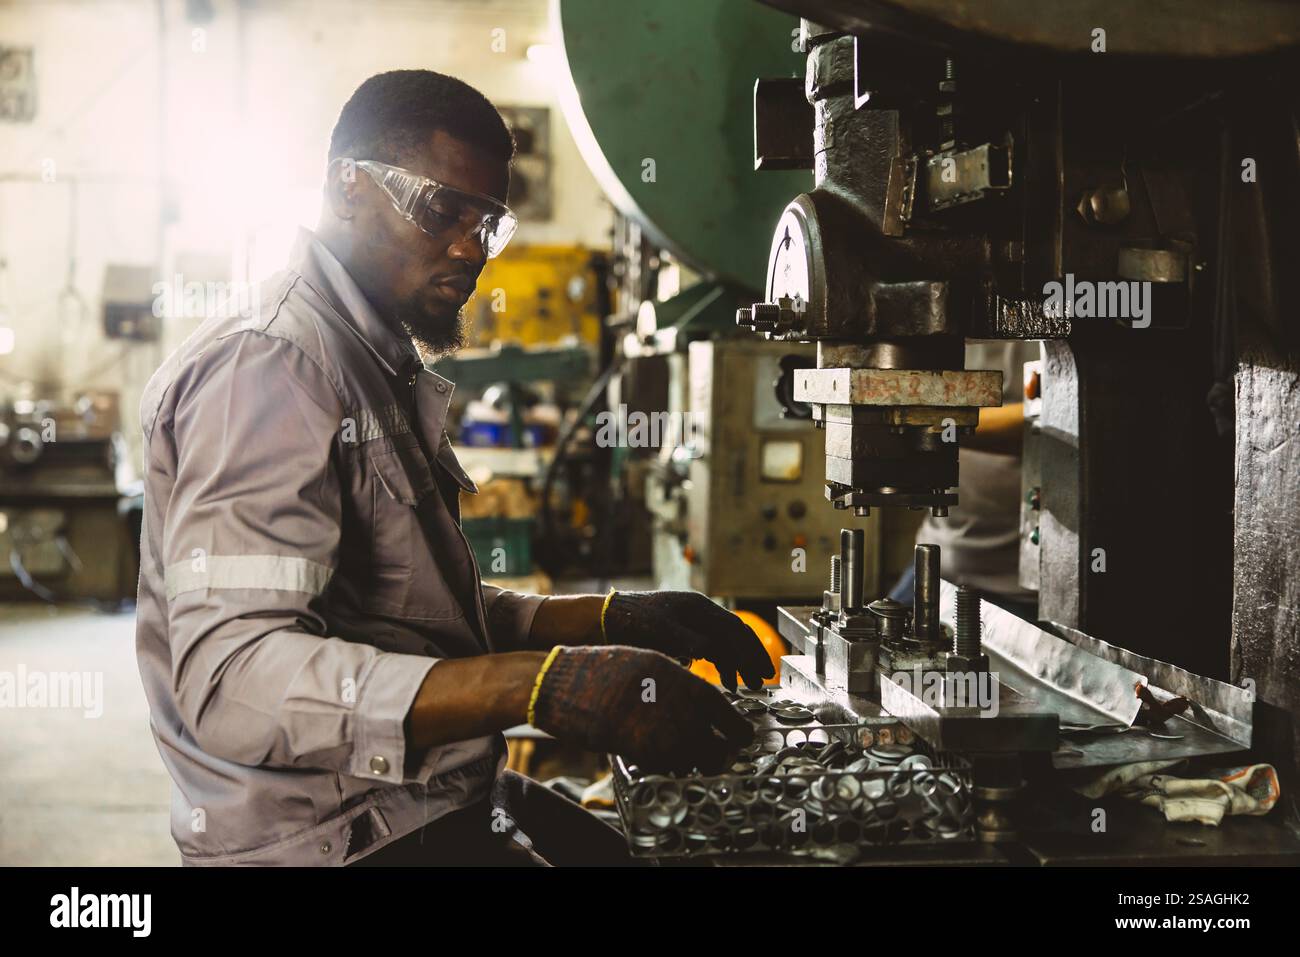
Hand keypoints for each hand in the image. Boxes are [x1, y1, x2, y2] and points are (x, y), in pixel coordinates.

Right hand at [530, 646, 753, 773]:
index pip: (734, 723)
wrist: (569, 684)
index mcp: (692, 688)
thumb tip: (704, 707)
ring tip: (678, 751)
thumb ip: (683, 687)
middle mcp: (685, 716)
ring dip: (691, 762)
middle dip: (717, 755)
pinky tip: (654, 752)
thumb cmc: (609, 669)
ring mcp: (664, 740)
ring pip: (694, 765)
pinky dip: (666, 766)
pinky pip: (668, 770)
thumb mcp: (655, 664)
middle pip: (719, 752)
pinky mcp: (643, 757)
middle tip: (712, 754)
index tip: (739, 740)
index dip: (738, 735)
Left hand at [602, 590, 775, 691]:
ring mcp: (693, 624)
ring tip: (748, 686)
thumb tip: (708, 650)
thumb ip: (685, 639)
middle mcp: (700, 614)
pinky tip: (726, 682)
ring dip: (738, 664)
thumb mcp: (659, 629)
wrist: (608, 618)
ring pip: (725, 645)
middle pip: (735, 636)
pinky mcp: (685, 636)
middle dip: (751, 658)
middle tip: (764, 680)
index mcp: (698, 607)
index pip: (734, 629)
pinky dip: (722, 665)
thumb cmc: (632, 620)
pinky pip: (712, 650)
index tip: (764, 670)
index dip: (751, 650)